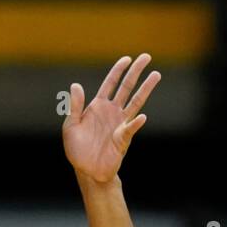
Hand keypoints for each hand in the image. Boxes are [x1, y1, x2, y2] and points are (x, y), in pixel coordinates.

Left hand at [63, 54, 160, 182]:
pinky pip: (130, 129)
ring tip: (156, 75)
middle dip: (136, 72)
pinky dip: (135, 123)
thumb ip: (75, 106)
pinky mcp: (123, 138)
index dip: (118, 70)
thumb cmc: (77, 149)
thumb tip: (75, 85)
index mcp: (98, 106)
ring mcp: (120, 124)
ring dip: (145, 89)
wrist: (86, 170)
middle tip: (147, 56)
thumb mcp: (71, 126)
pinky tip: (141, 117)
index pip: (110, 84)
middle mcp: (112, 112)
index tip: (127, 58)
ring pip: (136, 102)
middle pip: (126, 87)